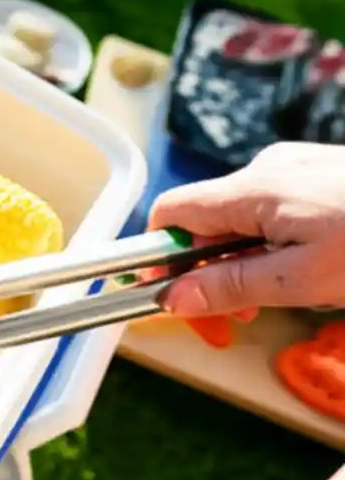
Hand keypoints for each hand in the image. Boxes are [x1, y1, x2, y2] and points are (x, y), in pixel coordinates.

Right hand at [148, 142, 344, 316]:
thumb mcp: (305, 279)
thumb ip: (232, 286)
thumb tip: (172, 297)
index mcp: (255, 189)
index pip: (170, 212)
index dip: (159, 255)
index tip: (168, 292)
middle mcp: (269, 167)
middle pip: (207, 221)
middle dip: (213, 269)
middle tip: (242, 314)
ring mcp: (297, 165)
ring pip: (244, 218)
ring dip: (249, 259)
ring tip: (292, 293)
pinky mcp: (320, 171)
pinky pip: (276, 208)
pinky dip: (278, 240)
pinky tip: (313, 263)